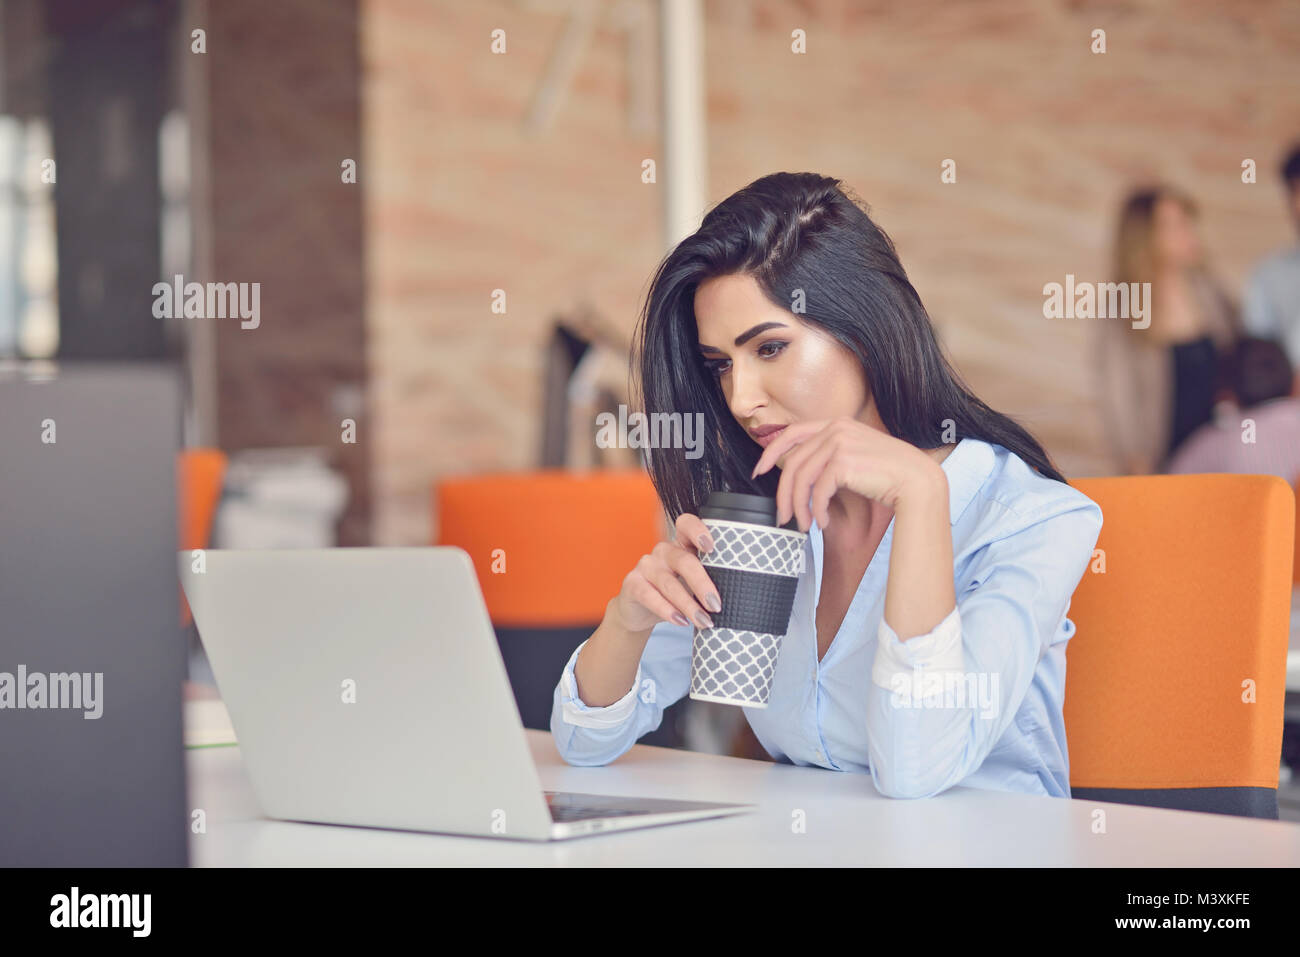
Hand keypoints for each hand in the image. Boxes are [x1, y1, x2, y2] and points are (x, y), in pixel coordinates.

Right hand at [612, 513, 722, 633]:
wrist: (640, 612)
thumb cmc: (673, 595)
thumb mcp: (693, 584)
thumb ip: (709, 581)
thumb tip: (738, 595)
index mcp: (681, 545)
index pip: (686, 524)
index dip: (698, 531)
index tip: (711, 548)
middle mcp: (663, 551)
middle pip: (685, 561)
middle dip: (703, 585)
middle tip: (716, 606)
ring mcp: (646, 565)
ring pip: (669, 583)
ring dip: (689, 605)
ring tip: (703, 621)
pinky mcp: (632, 583)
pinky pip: (650, 596)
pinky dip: (667, 610)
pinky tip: (681, 621)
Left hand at [750, 417, 944, 530]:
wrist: (917, 482)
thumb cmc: (889, 475)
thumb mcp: (854, 458)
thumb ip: (829, 458)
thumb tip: (797, 475)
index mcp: (837, 423)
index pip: (792, 433)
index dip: (770, 452)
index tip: (759, 471)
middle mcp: (836, 428)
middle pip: (792, 461)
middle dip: (783, 493)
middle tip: (782, 516)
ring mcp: (839, 442)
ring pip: (801, 478)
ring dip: (799, 507)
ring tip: (804, 525)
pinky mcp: (844, 461)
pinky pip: (817, 491)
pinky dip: (816, 511)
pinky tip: (823, 523)